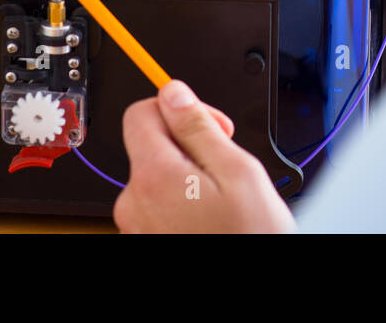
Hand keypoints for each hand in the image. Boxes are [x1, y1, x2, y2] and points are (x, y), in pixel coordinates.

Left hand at [114, 79, 296, 232]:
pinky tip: (211, 218)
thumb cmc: (251, 239)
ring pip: (157, 177)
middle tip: (225, 166)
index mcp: (154, 176)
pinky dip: (183, 204)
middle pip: (150, 146)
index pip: (139, 112)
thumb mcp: (238, 172)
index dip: (177, 108)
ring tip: (222, 200)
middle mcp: (134, 202)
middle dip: (188, 147)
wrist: (250, 293)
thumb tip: (174, 92)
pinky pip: (158, 206)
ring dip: (188, 178)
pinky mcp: (144, 241)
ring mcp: (136, 227)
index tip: (204, 123)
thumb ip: (199, 127)